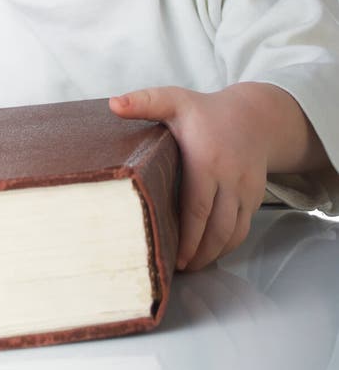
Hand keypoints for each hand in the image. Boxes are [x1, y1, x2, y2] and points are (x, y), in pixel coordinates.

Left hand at [109, 85, 270, 271]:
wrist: (255, 115)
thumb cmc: (206, 111)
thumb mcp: (175, 100)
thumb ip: (145, 102)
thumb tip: (114, 104)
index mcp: (207, 162)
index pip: (197, 209)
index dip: (187, 238)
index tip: (175, 257)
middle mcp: (230, 179)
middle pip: (217, 228)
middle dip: (199, 254)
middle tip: (179, 269)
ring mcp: (246, 190)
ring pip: (233, 233)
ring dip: (214, 254)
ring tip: (192, 265)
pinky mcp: (255, 197)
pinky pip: (243, 228)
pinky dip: (228, 244)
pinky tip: (211, 251)